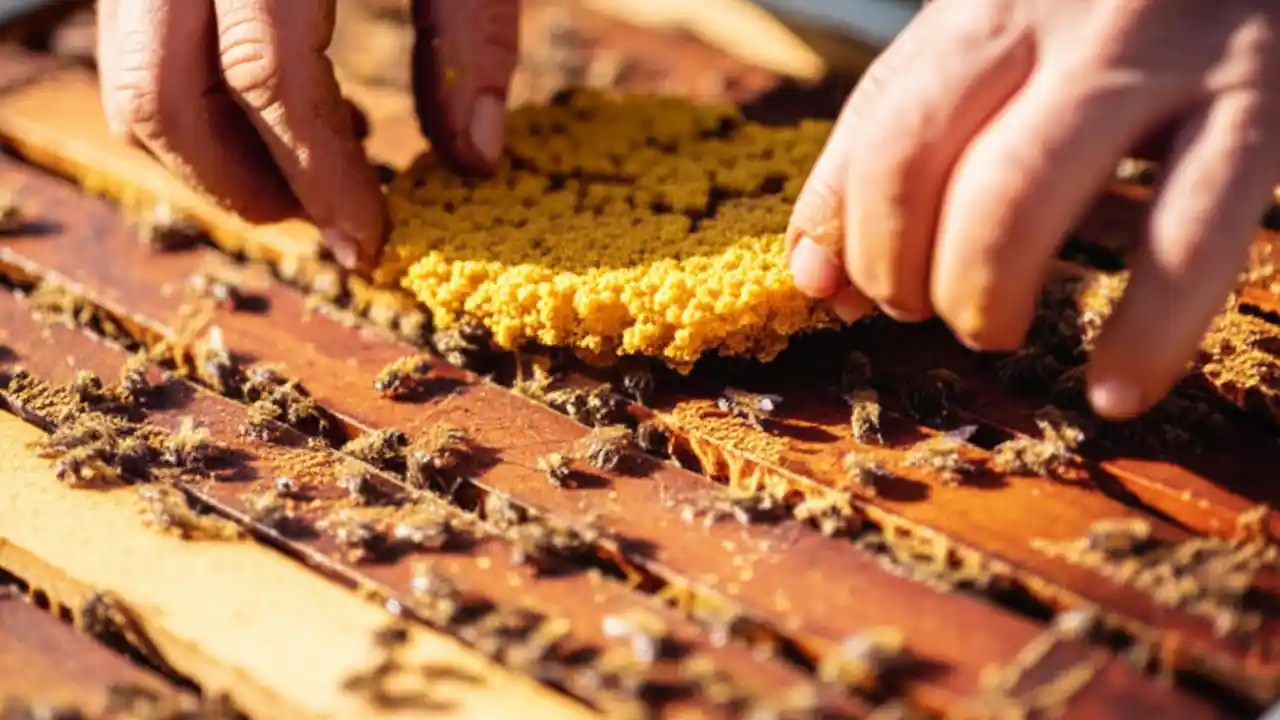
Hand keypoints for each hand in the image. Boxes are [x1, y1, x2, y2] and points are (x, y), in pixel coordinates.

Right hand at [96, 0, 517, 272]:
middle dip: (240, 185)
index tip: (366, 243)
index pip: (270, 78)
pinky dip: (205, 103)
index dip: (320, 177)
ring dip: (213, 157)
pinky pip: (140, 45)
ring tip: (319, 159)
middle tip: (326, 219)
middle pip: (159, 95)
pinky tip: (297, 102)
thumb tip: (475, 162)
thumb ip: (470, 35)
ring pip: (131, 80)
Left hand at [786, 0, 1279, 418]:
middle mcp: (1060, 16)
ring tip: (989, 333)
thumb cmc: (1113, 14)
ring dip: (978, 297)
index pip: (878, 128)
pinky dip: (1143, 335)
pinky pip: (1187, 241)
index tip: (842, 289)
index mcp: (988, 4)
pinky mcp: (1262, 104)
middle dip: (896, 268)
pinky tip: (1114, 390)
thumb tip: (815, 275)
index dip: (845, 230)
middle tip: (919, 308)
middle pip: (916, 161)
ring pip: (1015, 200)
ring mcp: (1158, 56)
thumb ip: (895, 136)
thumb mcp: (996, 46)